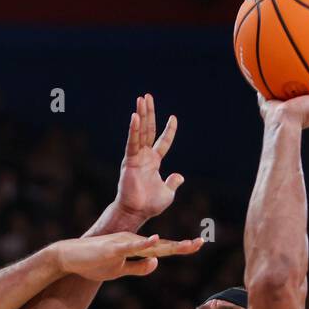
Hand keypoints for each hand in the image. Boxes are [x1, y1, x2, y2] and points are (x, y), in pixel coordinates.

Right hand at [53, 231, 202, 282]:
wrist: (69, 257)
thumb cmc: (92, 263)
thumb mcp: (119, 270)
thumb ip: (138, 267)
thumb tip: (156, 262)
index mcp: (135, 248)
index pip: (162, 248)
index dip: (180, 247)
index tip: (197, 244)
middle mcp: (133, 242)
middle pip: (161, 244)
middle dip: (181, 245)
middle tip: (200, 243)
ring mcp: (123, 243)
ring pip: (150, 244)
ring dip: (168, 245)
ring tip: (186, 244)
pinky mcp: (113, 247)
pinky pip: (131, 246)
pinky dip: (144, 243)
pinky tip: (156, 240)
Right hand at [113, 94, 184, 221]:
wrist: (137, 211)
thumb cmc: (150, 204)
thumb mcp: (167, 192)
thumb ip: (173, 182)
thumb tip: (179, 176)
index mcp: (154, 162)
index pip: (163, 142)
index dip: (169, 130)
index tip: (173, 117)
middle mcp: (144, 156)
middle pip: (148, 130)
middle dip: (149, 113)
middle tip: (147, 97)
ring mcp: (136, 157)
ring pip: (140, 132)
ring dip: (141, 115)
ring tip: (141, 99)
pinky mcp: (129, 160)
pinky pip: (132, 143)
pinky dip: (134, 130)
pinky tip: (135, 117)